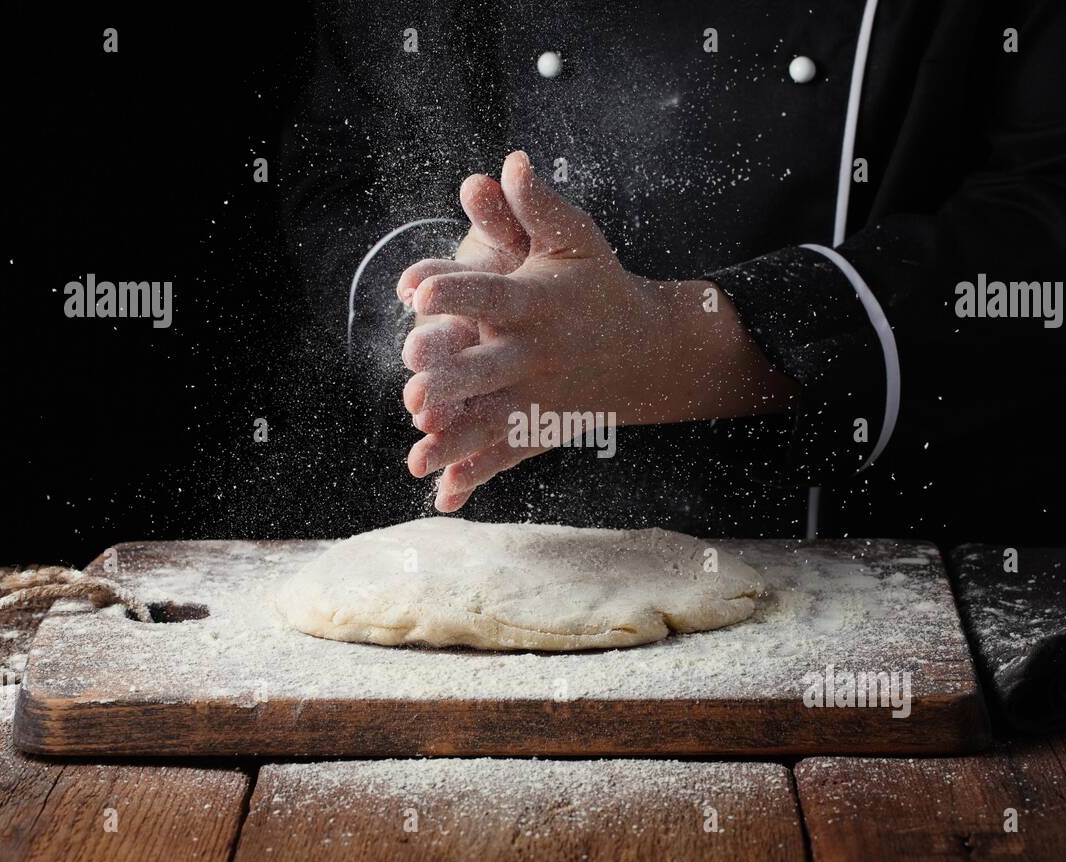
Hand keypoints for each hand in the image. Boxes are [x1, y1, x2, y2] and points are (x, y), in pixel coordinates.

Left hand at [399, 151, 793, 511]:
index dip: (456, 289)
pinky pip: (504, 454)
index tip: (416, 289)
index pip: (492, 293)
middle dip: (454, 379)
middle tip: (415, 388)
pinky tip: (444, 495)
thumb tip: (509, 163)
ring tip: (416, 457)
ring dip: (456, 440)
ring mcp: (539, 397)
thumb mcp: (575, 241)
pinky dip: (476, 476)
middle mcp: (536, 354)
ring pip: (491, 421)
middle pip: (490, 367)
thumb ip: (537, 208)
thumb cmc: (598, 285)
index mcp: (537, 304)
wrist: (650, 350)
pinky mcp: (539, 428)